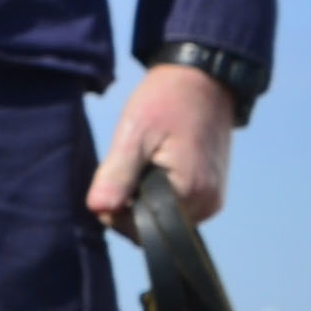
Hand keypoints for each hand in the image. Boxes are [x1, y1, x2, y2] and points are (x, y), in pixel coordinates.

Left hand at [88, 63, 238, 230]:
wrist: (203, 80)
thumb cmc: (167, 101)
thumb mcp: (135, 132)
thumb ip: (117, 174)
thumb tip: (99, 210)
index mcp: (189, 192)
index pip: (138, 230)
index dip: (116, 211)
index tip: (112, 177)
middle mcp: (206, 205)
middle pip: (152, 229)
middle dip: (131, 206)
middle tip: (130, 165)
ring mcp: (211, 203)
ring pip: (162, 221)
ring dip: (145, 200)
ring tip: (148, 162)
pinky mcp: (212, 196)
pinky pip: (177, 210)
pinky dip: (161, 195)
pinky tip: (160, 167)